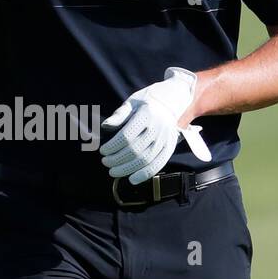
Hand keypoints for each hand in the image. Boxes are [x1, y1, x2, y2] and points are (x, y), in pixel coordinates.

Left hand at [100, 67, 210, 183]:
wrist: (175, 99)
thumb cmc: (149, 100)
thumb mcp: (133, 101)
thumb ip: (119, 115)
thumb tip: (105, 126)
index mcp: (147, 115)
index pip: (127, 136)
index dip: (113, 146)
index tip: (103, 150)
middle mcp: (158, 128)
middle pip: (135, 150)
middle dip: (117, 159)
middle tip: (105, 162)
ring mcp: (165, 139)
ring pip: (145, 159)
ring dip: (127, 169)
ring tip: (113, 171)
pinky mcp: (170, 147)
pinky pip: (158, 164)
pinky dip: (144, 174)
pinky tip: (132, 179)